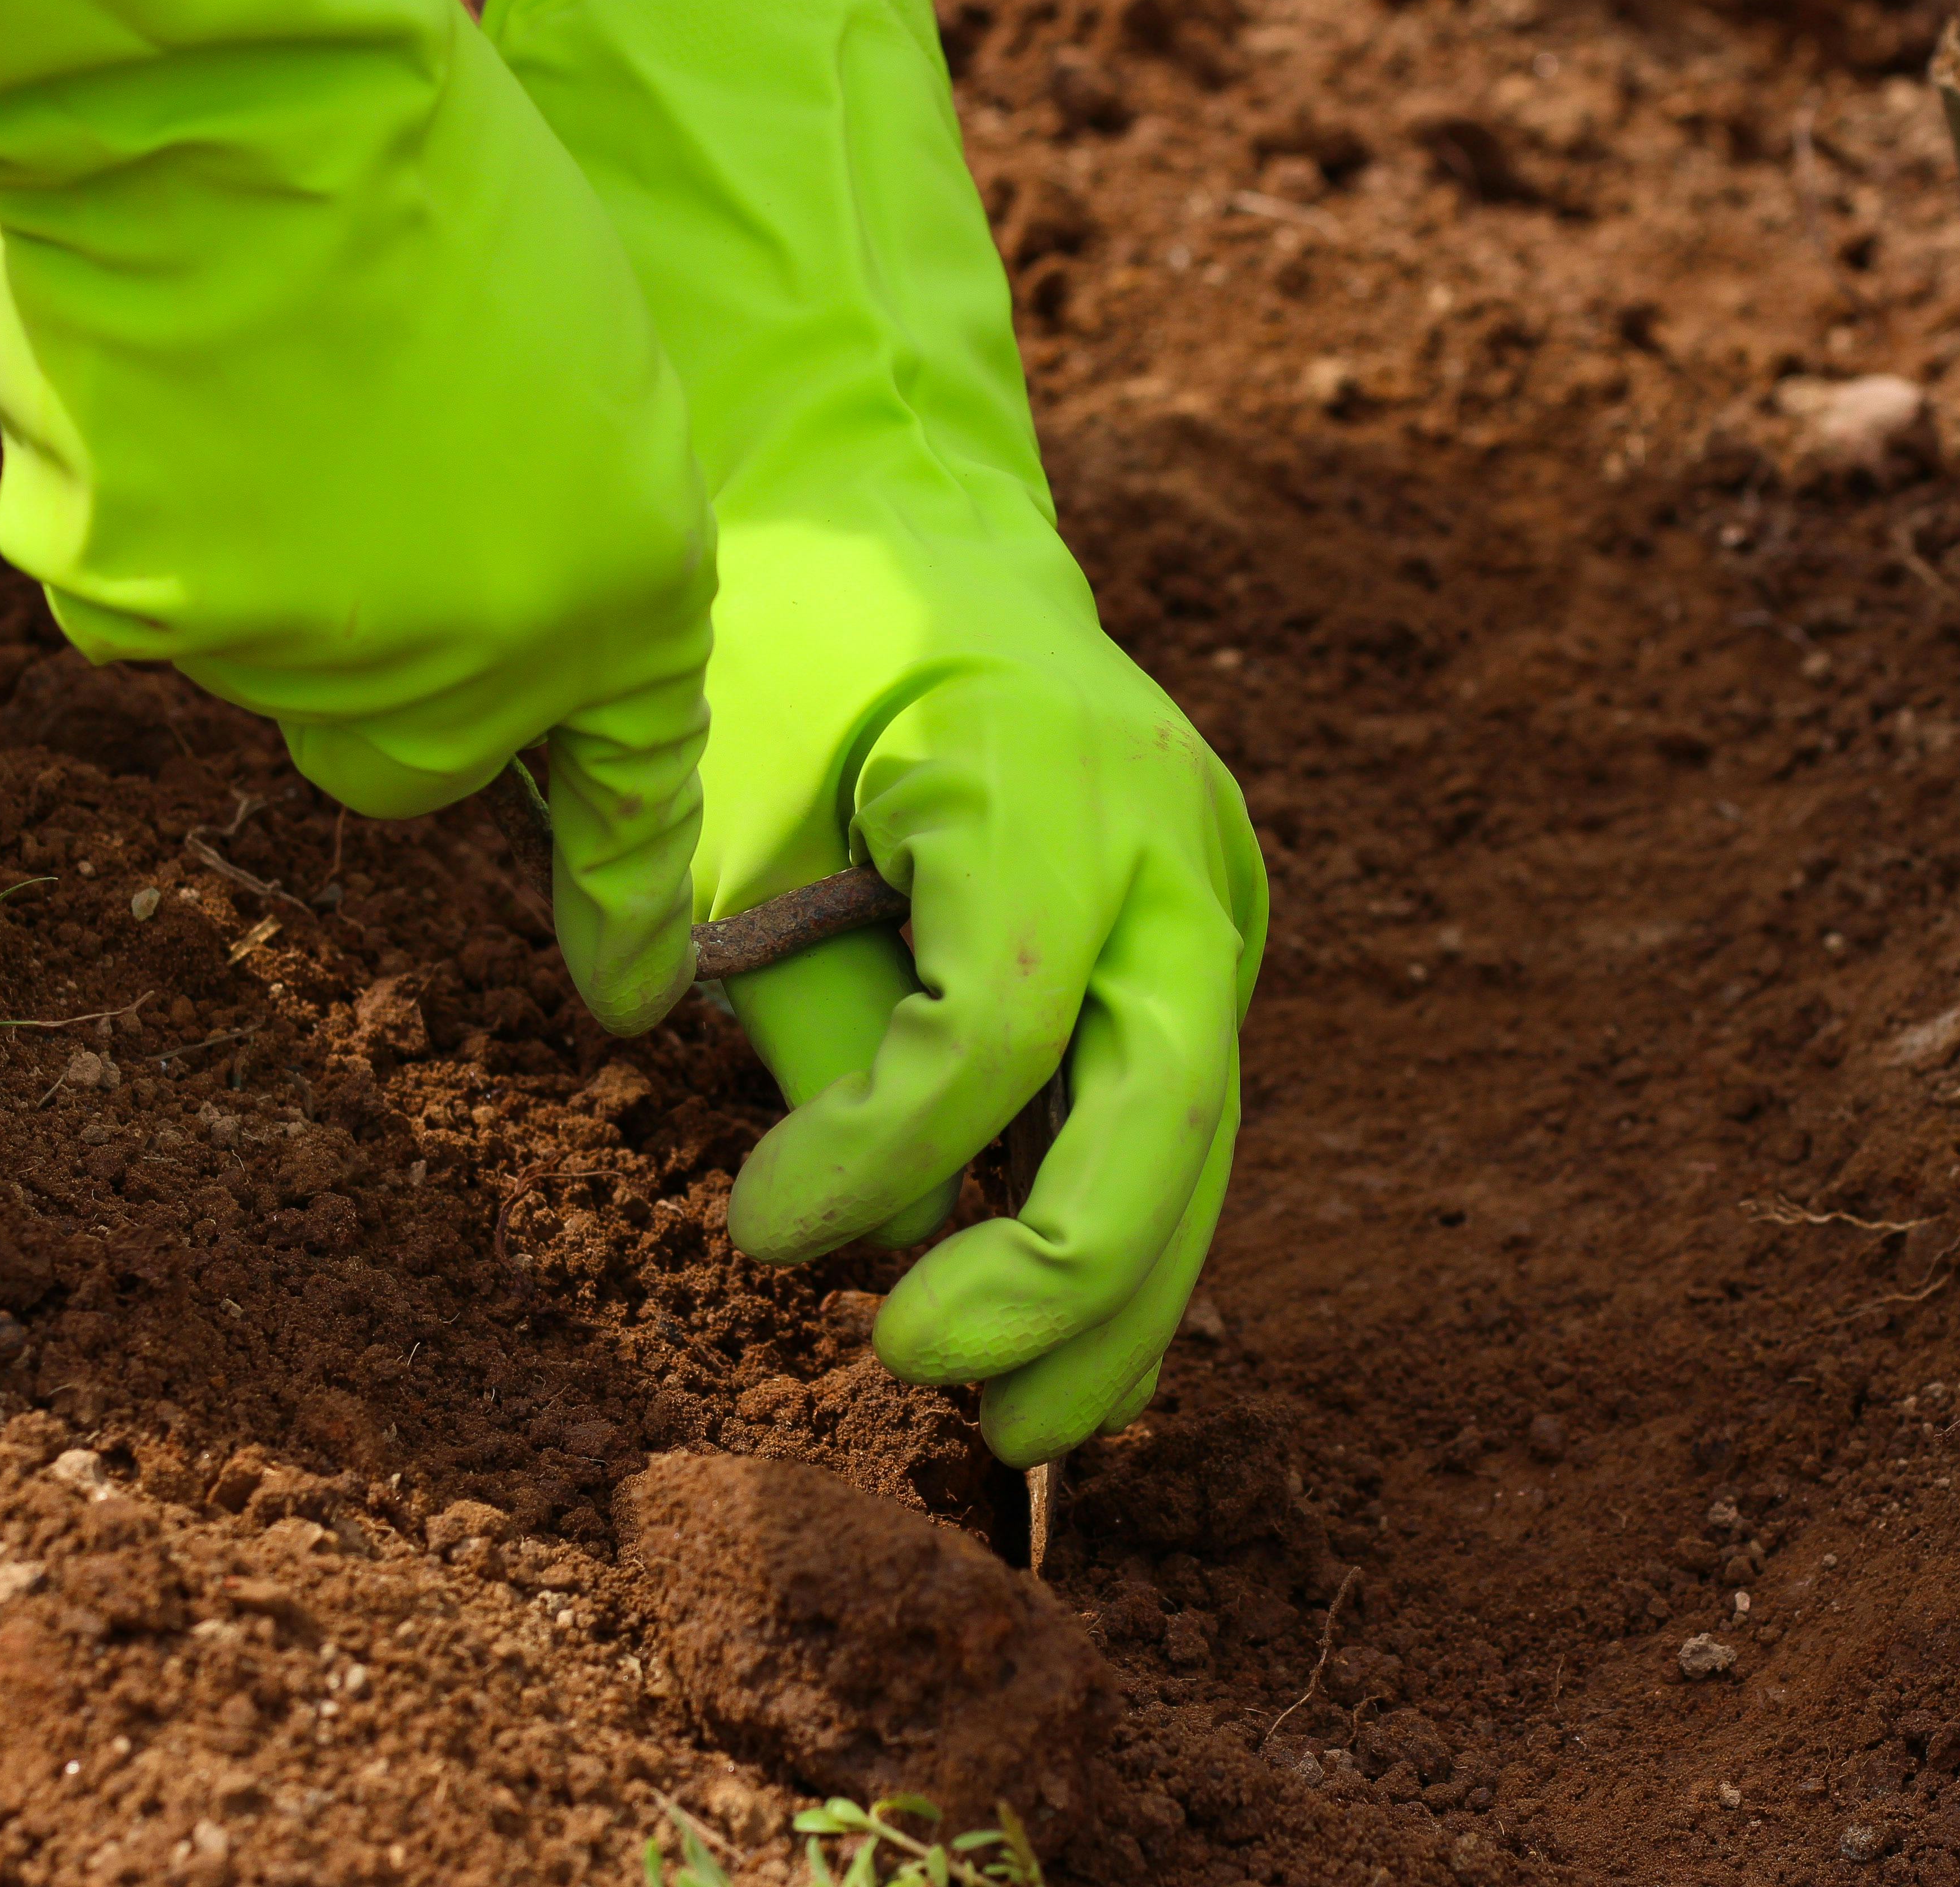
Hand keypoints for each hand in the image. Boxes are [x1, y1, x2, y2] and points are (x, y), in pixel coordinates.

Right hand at [0, 0, 715, 1031]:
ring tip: (260, 372)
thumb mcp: (581, 375)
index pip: (631, 786)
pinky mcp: (128, 615)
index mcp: (620, 595)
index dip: (624, 900)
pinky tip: (154, 379)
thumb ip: (552, 534)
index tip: (625, 1003)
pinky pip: (122, 586)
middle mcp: (467, 672)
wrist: (249, 104)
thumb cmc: (442, 195)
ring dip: (250, 552)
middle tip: (357, 491)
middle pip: (406, 753)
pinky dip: (128, 498)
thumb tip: (470, 623)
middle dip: (384, 662)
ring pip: (257, 661)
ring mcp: (289, 661)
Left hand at [489, 0, 1266, 1462]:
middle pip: (1162, 1110)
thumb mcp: (746, 802)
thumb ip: (808, 1007)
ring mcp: (1213, 897)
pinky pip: (1180, 1114)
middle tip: (911, 1365)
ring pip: (1198, 1142)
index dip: (870, 1154)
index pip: (990, 1022)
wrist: (918, 527)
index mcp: (1046, 776)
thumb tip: (873, 1220)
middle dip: (1053, 1276)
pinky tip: (1061, 1347)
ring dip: (1113, 1303)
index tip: (753, 1225)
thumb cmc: (802, 648)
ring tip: (1012, 1432)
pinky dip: (1124, 1233)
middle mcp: (1172, 844)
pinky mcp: (1201, 946)